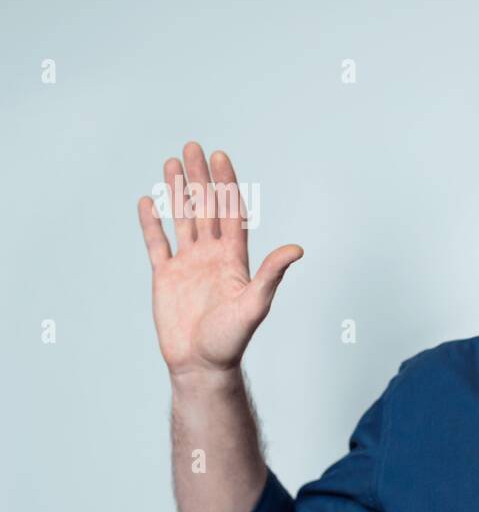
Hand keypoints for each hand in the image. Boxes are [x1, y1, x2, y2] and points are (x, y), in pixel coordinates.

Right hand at [137, 142, 301, 382]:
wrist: (202, 365)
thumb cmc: (232, 340)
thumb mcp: (255, 304)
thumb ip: (272, 274)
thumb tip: (297, 249)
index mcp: (234, 258)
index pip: (231, 212)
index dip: (227, 185)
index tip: (220, 157)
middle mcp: (212, 256)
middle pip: (206, 208)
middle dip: (200, 178)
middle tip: (193, 146)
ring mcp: (188, 264)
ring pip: (182, 219)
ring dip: (177, 192)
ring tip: (171, 162)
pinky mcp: (165, 277)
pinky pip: (157, 243)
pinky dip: (152, 223)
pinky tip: (148, 201)